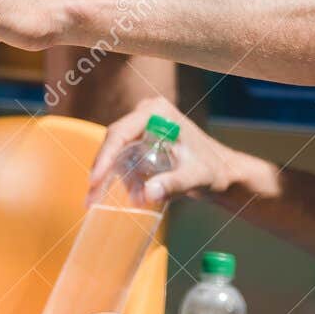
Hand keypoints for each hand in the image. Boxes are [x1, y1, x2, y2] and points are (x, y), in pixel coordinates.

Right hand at [86, 99, 239, 208]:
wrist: (222, 172)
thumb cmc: (213, 169)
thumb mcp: (195, 177)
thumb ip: (174, 184)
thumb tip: (148, 193)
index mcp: (157, 113)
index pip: (121, 132)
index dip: (105, 156)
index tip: (95, 180)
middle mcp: (146, 114)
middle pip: (114, 141)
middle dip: (105, 171)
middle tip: (92, 198)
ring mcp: (143, 126)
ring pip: (117, 152)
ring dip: (118, 179)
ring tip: (134, 201)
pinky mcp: (142, 139)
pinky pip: (124, 158)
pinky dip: (125, 178)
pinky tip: (134, 195)